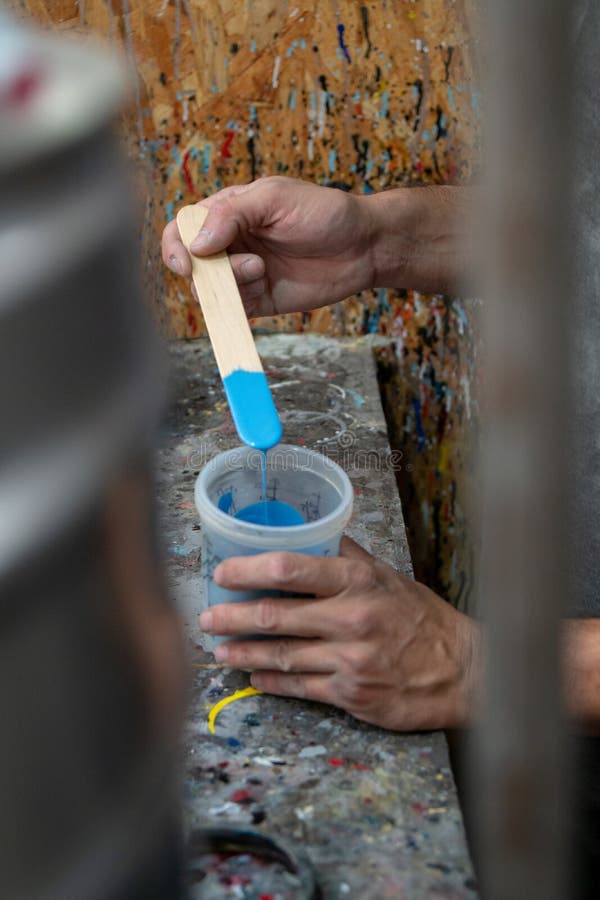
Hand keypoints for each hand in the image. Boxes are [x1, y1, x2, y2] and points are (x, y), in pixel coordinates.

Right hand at [162, 177, 376, 316]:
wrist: (363, 247)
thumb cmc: (324, 212)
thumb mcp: (275, 198)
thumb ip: (232, 214)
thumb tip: (196, 243)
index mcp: (228, 212)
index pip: (183, 228)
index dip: (176, 245)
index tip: (187, 260)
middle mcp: (230, 244)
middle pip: (190, 264)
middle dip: (204, 270)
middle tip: (242, 264)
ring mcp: (243, 274)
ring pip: (209, 290)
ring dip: (228, 284)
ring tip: (260, 269)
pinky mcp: (260, 300)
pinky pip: (233, 309)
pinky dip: (238, 304)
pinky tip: (263, 285)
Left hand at [199, 537, 480, 730]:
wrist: (461, 669)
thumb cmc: (420, 617)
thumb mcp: (387, 575)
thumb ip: (345, 556)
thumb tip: (308, 533)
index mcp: (358, 581)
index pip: (291, 569)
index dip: (248, 571)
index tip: (223, 574)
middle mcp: (352, 619)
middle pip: (276, 617)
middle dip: (232, 617)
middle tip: (207, 617)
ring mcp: (351, 660)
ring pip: (281, 656)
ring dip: (242, 652)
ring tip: (218, 648)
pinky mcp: (352, 695)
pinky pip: (299, 687)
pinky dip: (270, 681)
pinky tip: (253, 675)